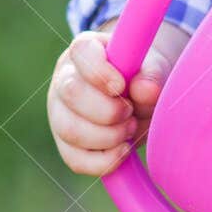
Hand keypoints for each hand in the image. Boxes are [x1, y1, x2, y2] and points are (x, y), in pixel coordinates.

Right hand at [47, 20, 189, 177]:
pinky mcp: (66, 144)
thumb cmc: (141, 77)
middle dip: (107, 110)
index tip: (121, 87)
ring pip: (69, 129)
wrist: (137, 99)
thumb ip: (151, 75)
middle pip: (71, 93)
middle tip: (130, 112)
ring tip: (130, 129)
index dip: (100, 72)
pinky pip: (75, 159)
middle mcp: (65, 79)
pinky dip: (102, 161)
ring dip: (107, 136)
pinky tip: (122, 152)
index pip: (81, 51)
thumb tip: (146, 90)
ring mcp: (60, 113)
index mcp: (85, 50)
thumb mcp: (152, 69)